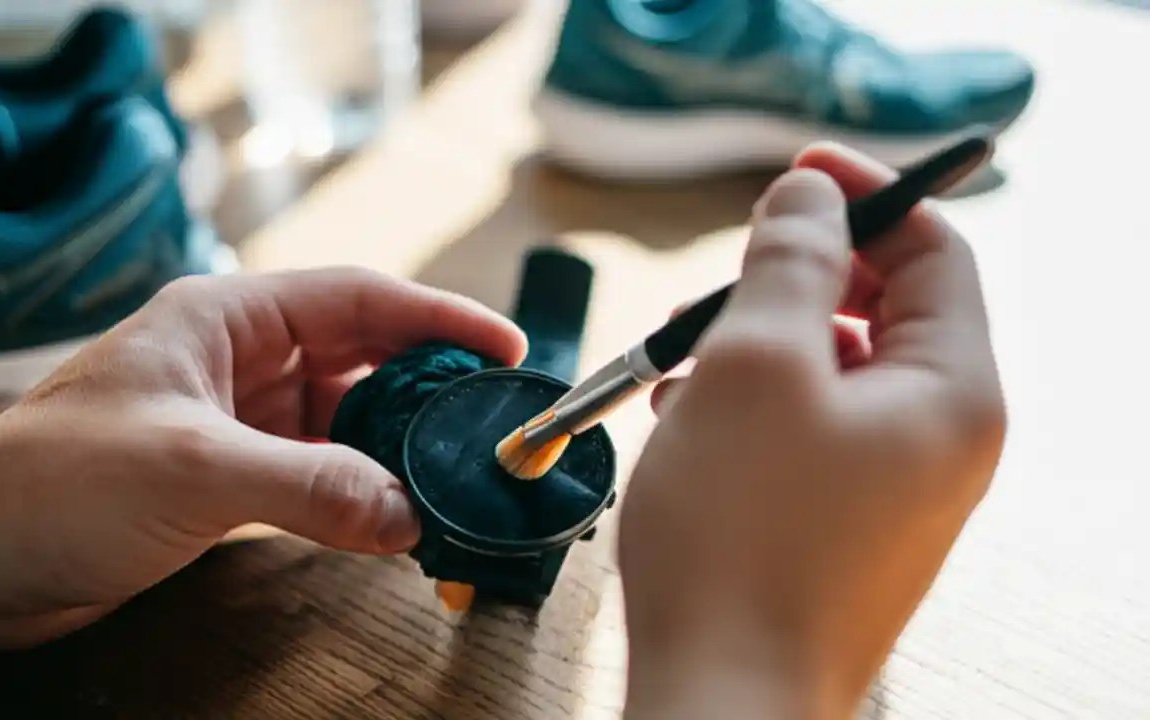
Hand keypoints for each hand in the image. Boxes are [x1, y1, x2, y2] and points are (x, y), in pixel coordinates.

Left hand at [0, 268, 524, 657]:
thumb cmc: (53, 484)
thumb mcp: (196, 472)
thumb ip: (313, 486)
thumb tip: (410, 513)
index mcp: (227, 317)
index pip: (358, 298)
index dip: (438, 317)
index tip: (501, 347)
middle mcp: (238, 359)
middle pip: (361, 356)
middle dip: (427, 385)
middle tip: (489, 418)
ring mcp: (235, 419)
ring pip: (343, 420)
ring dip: (394, 448)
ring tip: (451, 475)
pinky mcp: (227, 476)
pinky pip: (315, 473)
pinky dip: (356, 493)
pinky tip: (391, 516)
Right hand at [619, 146, 1006, 718]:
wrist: (723, 699)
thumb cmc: (739, 543)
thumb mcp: (754, 364)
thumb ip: (789, 262)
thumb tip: (810, 197)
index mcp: (951, 393)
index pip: (933, 251)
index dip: (865, 196)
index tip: (795, 174)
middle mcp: (940, 440)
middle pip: (882, 308)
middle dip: (795, 280)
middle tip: (721, 285)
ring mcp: (894, 488)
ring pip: (832, 371)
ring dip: (758, 346)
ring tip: (685, 366)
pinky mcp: (842, 523)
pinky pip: (806, 430)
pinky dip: (750, 405)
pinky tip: (687, 420)